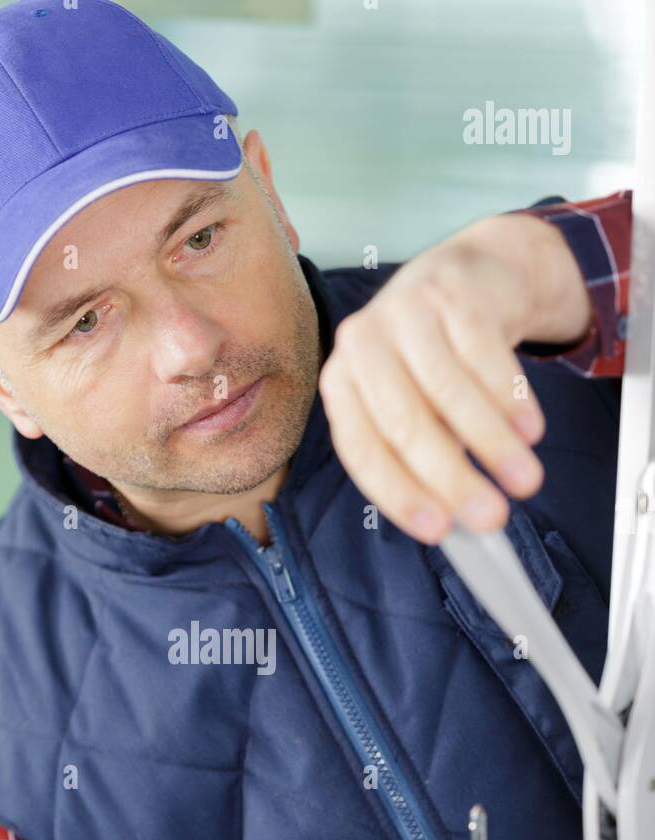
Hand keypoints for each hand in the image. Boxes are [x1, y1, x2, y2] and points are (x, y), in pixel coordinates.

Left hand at [317, 212, 593, 543]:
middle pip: (404, 423)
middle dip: (450, 478)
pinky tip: (531, 429)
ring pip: (449, 390)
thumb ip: (424, 460)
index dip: (398, 493)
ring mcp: (406, 312)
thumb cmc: (432, 360)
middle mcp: (363, 344)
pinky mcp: (454, 291)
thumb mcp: (413, 406)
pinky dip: (511, 398)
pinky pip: (486, 353)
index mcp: (342, 383)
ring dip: (492, 444)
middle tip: (491, 518)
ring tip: (525, 481)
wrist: (471, 275)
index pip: (361, 449)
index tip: (438, 530)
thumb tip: (456, 523)